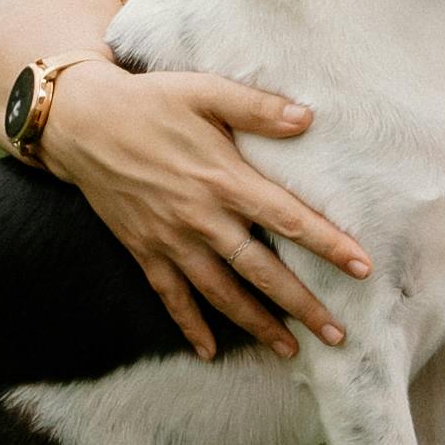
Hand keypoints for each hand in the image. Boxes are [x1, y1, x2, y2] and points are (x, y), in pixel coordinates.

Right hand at [36, 61, 373, 365]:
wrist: (82, 124)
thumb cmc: (150, 103)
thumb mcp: (204, 91)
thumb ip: (256, 108)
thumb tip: (307, 118)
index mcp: (224, 180)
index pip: (288, 219)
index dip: (328, 244)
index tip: (363, 268)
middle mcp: (201, 219)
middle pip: (261, 271)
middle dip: (301, 305)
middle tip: (337, 335)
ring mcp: (171, 241)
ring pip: (221, 294)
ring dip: (257, 324)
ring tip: (290, 351)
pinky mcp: (145, 252)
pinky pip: (171, 298)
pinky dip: (190, 327)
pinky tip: (209, 352)